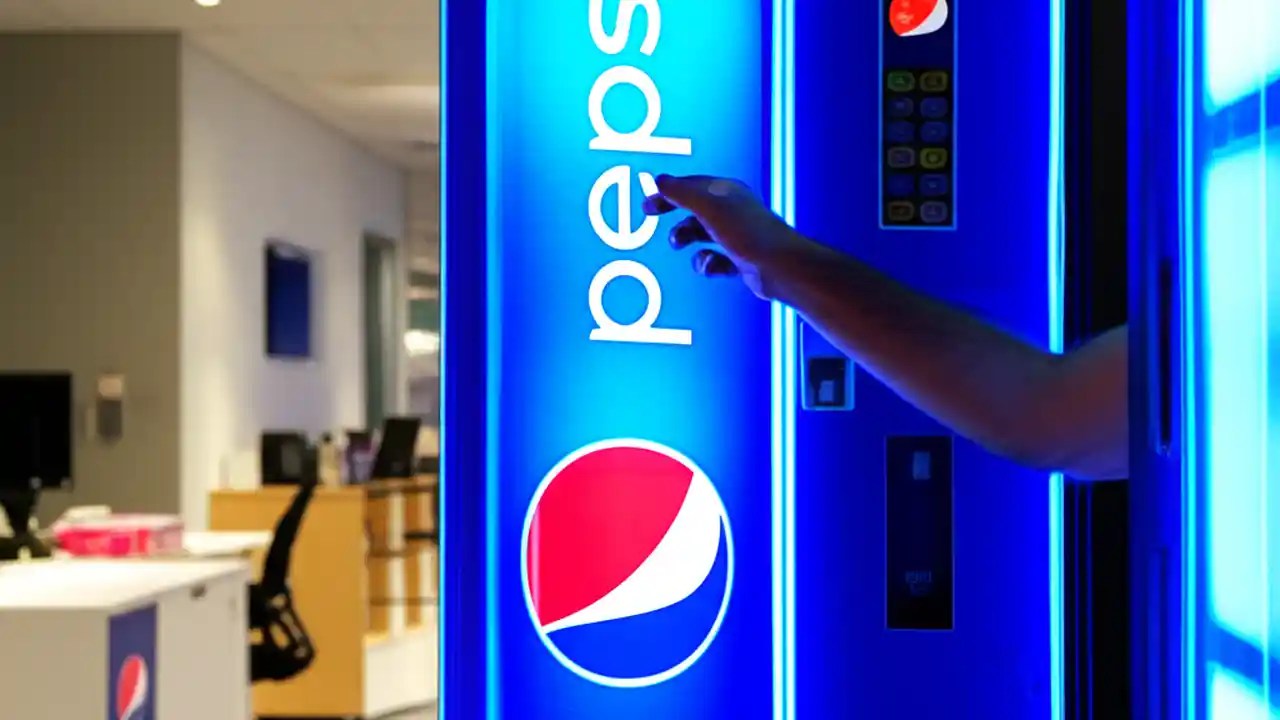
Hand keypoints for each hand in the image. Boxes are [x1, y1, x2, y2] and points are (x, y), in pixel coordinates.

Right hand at [643, 174, 809, 300]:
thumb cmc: (747, 232)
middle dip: (673, 212)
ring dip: (687, 238)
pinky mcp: (740, 259)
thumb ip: (682, 193)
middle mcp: (732, 210)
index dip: (668, 191)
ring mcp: (737, 235)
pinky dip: (707, 263)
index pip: (692, 185)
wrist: (779, 267)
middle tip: (652, 218)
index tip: (648, 203)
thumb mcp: (708, 208)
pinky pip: (713, 260)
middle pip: (694, 208)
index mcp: (727, 192)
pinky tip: (712, 266)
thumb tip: (660, 181)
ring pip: (701, 235)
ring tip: (681, 245)